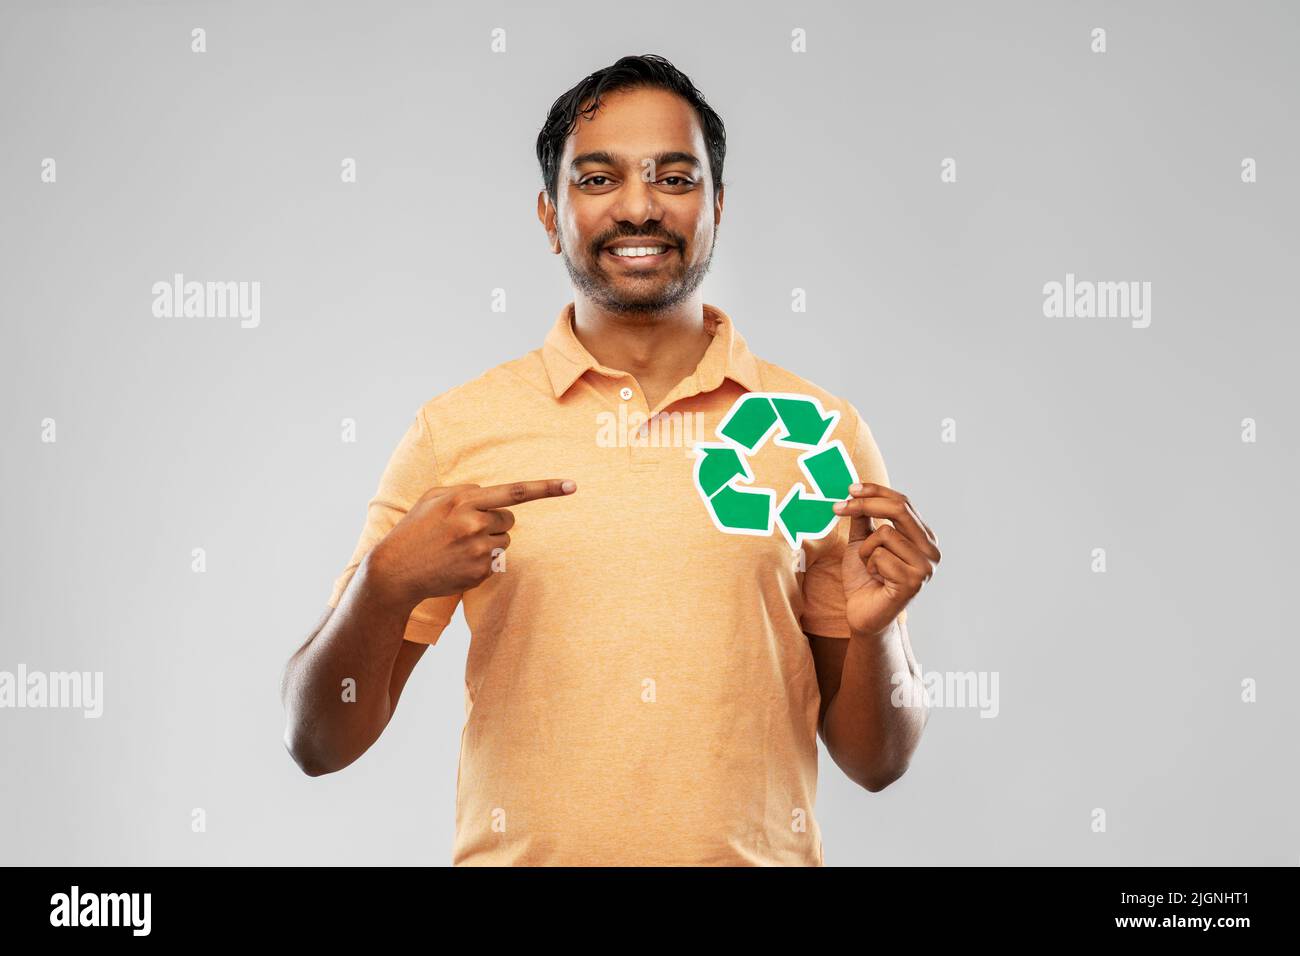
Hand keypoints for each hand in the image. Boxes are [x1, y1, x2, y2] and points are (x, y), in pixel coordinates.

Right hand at [370, 479, 575, 607]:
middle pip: (509, 519)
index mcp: (464, 501)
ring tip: (457, 547)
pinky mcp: (480, 572)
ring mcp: (479, 550)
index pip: (515, 492)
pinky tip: (457, 563)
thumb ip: (464, 490)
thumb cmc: (414, 530)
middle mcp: (474, 524)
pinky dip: (481, 561)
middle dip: (494, 521)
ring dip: (488, 541)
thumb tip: (489, 493)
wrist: (396, 572)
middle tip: (465, 530)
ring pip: (504, 540)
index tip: (572, 485)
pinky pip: (495, 561)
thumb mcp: (432, 499)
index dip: (546, 488)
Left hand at [831, 483, 939, 637]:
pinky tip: (876, 580)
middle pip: (899, 509)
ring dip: (866, 550)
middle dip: (866, 504)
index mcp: (923, 538)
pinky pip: (881, 555)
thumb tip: (857, 492)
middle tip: (839, 506)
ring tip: (871, 568)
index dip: (875, 491)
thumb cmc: (864, 580)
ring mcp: (926, 566)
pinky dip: (870, 566)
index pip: (903, 502)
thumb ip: (864, 519)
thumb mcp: (861, 543)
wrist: (863, 616)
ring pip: (886, 533)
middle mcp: (931, 550)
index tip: (850, 488)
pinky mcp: (914, 581)